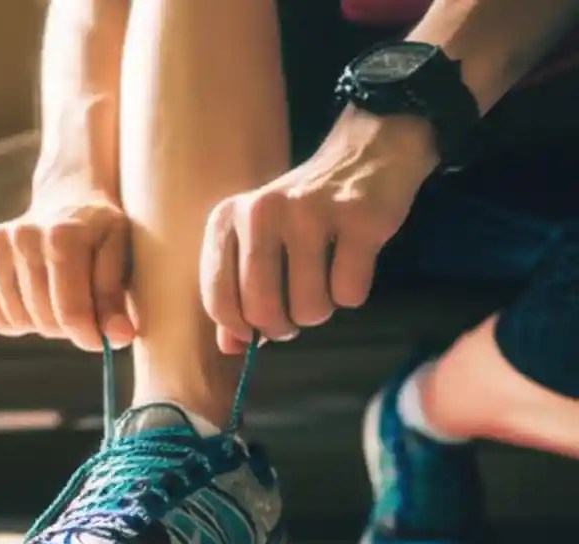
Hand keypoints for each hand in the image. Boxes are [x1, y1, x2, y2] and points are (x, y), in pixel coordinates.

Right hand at [0, 198, 135, 351]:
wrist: (67, 199)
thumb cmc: (98, 233)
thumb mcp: (120, 256)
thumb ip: (115, 298)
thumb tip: (118, 338)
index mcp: (62, 236)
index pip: (71, 312)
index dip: (89, 337)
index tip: (102, 342)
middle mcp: (22, 237)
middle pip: (44, 320)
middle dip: (68, 328)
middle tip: (83, 311)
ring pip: (17, 322)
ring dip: (42, 323)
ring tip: (58, 298)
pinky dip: (16, 320)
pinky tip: (32, 297)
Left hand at [200, 109, 440, 353]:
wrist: (368, 152)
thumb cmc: (303, 211)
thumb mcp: (257, 242)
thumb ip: (236, 294)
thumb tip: (231, 348)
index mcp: (226, 219)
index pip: (217, 300)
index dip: (240, 328)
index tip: (257, 330)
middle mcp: (260, 213)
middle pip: (263, 311)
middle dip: (284, 327)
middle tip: (297, 312)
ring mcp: (309, 213)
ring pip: (308, 308)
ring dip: (321, 310)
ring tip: (326, 281)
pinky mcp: (358, 218)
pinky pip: (348, 293)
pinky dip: (353, 292)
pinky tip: (353, 262)